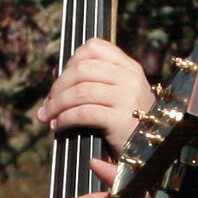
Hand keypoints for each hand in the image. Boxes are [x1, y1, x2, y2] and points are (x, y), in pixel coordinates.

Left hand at [36, 38, 156, 155]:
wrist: (149, 150)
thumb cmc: (126, 124)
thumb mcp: (116, 95)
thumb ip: (92, 81)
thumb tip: (55, 72)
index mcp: (129, 68)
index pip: (94, 47)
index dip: (71, 61)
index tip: (61, 80)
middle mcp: (130, 78)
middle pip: (82, 69)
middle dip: (58, 87)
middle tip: (48, 105)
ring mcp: (128, 98)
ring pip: (80, 91)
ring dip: (56, 105)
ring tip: (48, 117)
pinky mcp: (121, 120)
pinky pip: (83, 113)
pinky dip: (64, 119)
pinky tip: (58, 126)